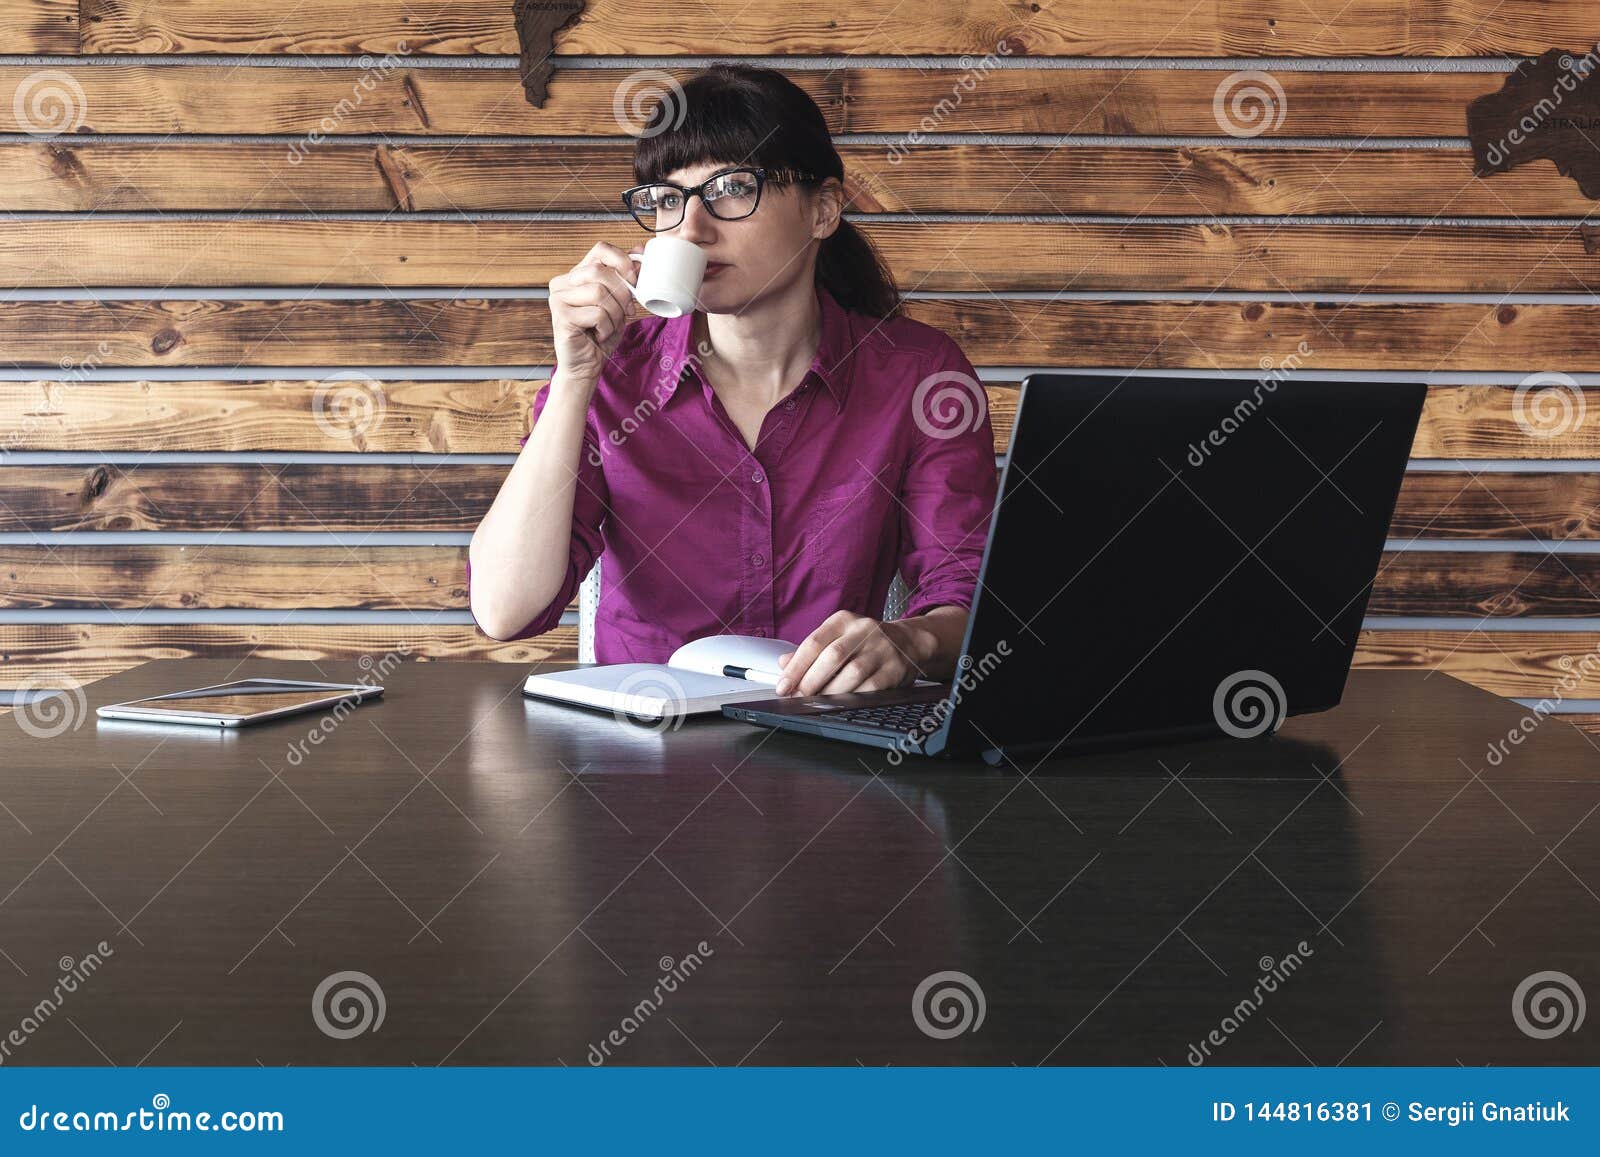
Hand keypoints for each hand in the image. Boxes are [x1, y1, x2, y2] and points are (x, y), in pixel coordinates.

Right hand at [548, 241, 644, 382]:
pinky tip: (599, 334)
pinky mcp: (561, 316)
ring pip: (599, 292)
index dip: (622, 261)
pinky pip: (596, 313)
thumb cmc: (602, 333)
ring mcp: (559, 298)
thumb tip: (640, 250)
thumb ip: (626, 277)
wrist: (587, 365)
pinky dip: (606, 327)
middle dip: (622, 294)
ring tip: (609, 325)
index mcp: (577, 273)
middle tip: (626, 312)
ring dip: (614, 314)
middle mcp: (563, 282)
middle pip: (600, 272)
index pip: (601, 249)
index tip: (634, 281)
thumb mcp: (620, 302)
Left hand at [774, 612, 925, 695]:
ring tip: (817, 702)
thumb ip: (811, 650)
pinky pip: (871, 687)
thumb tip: (784, 663)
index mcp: (843, 620)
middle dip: (811, 681)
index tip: (784, 685)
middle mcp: (864, 630)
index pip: (814, 642)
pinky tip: (841, 704)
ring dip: (830, 692)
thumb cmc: (866, 642)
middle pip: (833, 656)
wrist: (908, 642)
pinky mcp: (894, 669)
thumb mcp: (838, 637)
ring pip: (852, 673)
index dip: (796, 667)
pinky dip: (853, 698)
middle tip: (798, 697)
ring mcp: (882, 649)